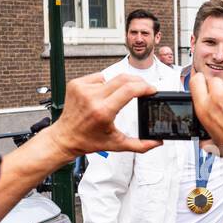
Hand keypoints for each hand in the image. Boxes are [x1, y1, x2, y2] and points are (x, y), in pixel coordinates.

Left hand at [47, 73, 161, 159]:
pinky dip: (105, 84)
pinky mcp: (76, 84)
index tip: (152, 90)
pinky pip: (99, 77)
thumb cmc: (88, 141)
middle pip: (123, 79)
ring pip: (112, 78)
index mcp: (103, 111)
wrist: (65, 137)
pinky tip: (102, 95)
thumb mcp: (117, 144)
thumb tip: (157, 142)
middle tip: (143, 88)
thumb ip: (140, 145)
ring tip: (116, 99)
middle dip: (138, 82)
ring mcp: (83, 88)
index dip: (144, 87)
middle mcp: (92, 97)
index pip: (129, 90)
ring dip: (120, 85)